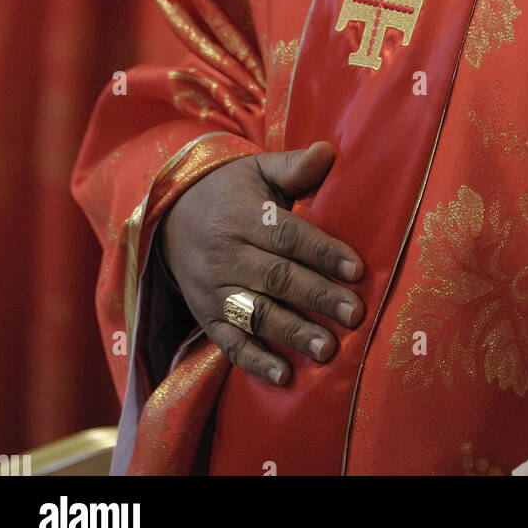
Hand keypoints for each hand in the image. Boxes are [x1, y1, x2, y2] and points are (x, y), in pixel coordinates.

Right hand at [159, 141, 363, 385]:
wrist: (171, 215)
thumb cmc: (231, 191)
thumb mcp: (257, 170)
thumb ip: (294, 166)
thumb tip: (329, 151)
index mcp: (241, 215)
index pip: (286, 235)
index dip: (322, 252)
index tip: (356, 269)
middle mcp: (225, 253)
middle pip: (275, 277)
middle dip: (316, 296)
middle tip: (354, 314)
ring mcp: (212, 289)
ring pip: (255, 313)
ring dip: (292, 332)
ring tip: (327, 348)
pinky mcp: (205, 316)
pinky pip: (229, 342)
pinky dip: (255, 361)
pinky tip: (284, 376)